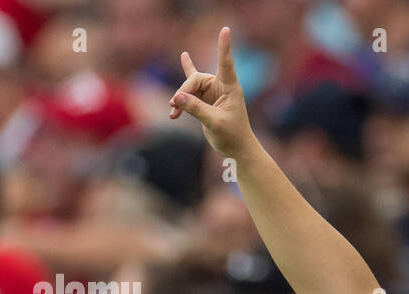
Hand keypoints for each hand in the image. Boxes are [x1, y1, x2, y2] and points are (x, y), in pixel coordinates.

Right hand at [169, 27, 254, 158]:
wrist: (236, 149)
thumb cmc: (232, 136)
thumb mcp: (214, 122)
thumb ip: (195, 109)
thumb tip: (176, 97)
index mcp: (230, 87)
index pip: (225, 63)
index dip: (224, 46)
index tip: (225, 30)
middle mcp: (221, 86)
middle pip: (196, 79)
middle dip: (184, 91)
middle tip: (174, 104)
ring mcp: (211, 93)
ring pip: (189, 87)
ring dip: (179, 99)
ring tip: (172, 111)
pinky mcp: (204, 102)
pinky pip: (188, 93)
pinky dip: (179, 100)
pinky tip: (177, 78)